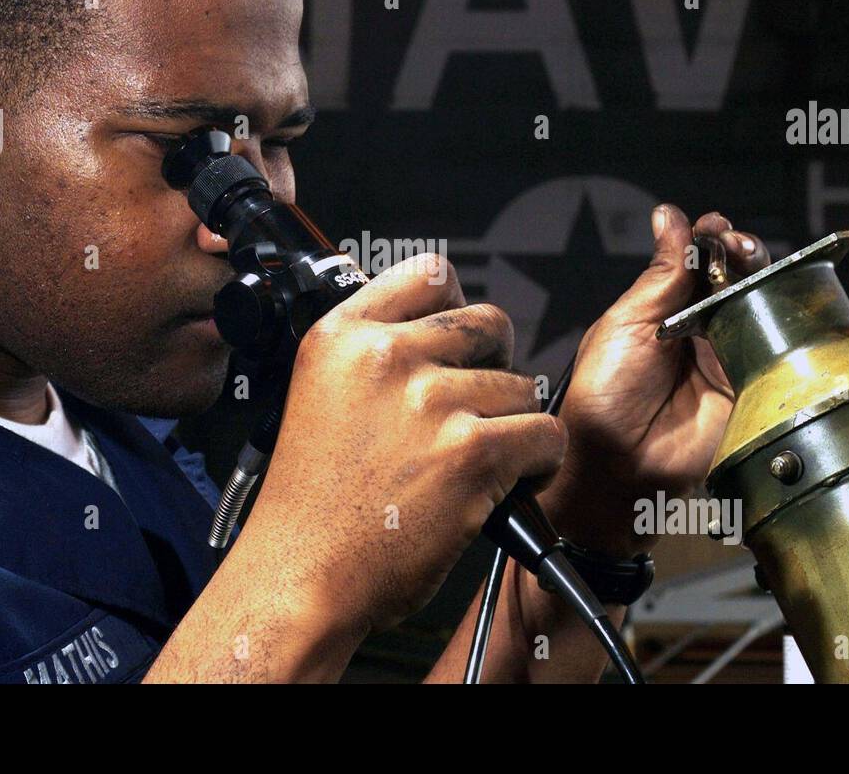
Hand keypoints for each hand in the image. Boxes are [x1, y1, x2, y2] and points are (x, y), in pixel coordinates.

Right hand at [241, 253, 566, 636]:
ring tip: (476, 460)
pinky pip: (545, 433)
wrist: (303, 574)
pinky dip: (539, 462)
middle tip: (472, 410)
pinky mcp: (471, 452)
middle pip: (488, 323)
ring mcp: (430, 402)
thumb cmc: (313, 504)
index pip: (429, 274)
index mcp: (342, 336)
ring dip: (512, 423)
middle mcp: (385, 358)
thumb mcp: (317, 393)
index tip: (458, 340)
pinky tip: (507, 481)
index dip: (455, 306)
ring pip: (521, 385)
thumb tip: (437, 330)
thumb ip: (370, 354)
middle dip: (493, 366)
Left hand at [542, 205, 769, 554]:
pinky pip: (776, 346)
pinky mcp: (753, 386)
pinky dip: (781, 317)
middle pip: (736, 279)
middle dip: (740, 252)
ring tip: (749, 257)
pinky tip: (772, 295)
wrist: (617, 464)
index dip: (709, 241)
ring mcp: (729, 358)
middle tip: (734, 243)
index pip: (698, 265)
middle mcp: (701, 332)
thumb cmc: (605, 395)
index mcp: (666, 312)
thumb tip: (672, 217)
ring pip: (760, 305)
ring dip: (761, 275)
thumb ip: (661, 274)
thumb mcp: (627, 323)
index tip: (713, 226)